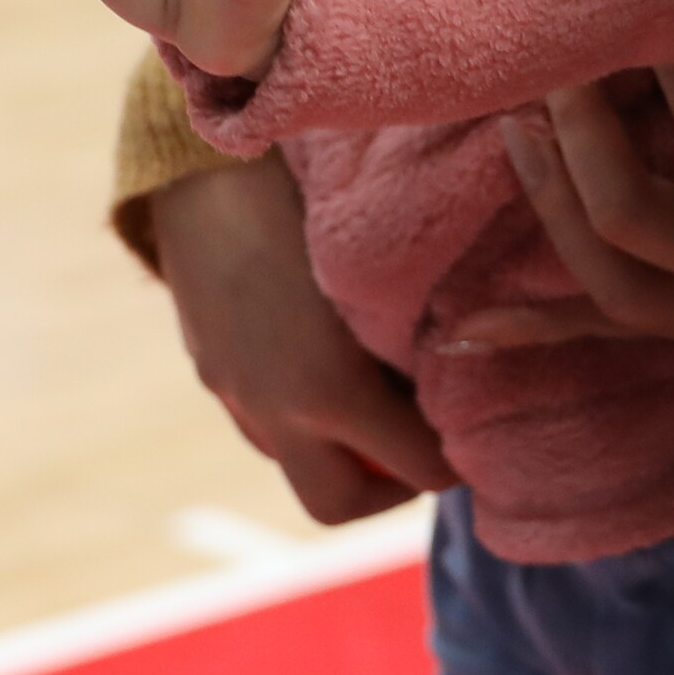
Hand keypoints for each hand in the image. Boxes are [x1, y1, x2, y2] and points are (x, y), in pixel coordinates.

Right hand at [147, 155, 456, 523]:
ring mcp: (233, 394)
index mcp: (330, 391)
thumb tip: (460, 376)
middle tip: (419, 448)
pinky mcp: (208, 370)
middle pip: (338, 507)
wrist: (202, 167)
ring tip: (373, 407)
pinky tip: (319, 369)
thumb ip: (413, 340)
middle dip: (386, 491)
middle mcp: (276, 409)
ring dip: (335, 454)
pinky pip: (261, 425)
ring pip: (292, 466)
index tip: (471, 435)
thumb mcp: (377, 278)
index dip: (455, 463)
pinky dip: (297, 419)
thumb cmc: (313, 203)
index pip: (419, 470)